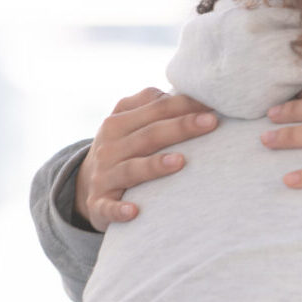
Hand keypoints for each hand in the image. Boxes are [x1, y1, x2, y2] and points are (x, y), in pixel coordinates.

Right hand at [74, 88, 217, 231]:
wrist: (85, 185)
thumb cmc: (123, 147)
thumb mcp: (128, 122)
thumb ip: (151, 103)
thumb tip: (184, 90)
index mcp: (119, 123)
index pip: (156, 109)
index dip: (185, 104)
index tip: (215, 102)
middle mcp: (110, 147)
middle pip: (149, 135)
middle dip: (180, 127)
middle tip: (212, 122)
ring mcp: (105, 176)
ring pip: (132, 169)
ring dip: (154, 166)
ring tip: (181, 162)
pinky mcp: (100, 204)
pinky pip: (108, 208)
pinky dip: (119, 210)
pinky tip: (134, 212)